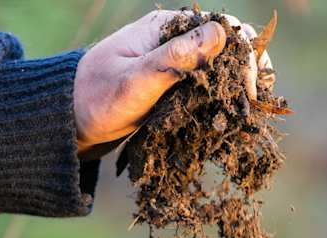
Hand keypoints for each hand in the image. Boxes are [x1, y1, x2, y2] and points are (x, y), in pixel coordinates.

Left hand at [73, 10, 273, 158]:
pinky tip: (234, 121)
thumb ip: (176, 57)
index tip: (247, 90)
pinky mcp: (175, 87)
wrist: (70, 121)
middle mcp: (175, 41)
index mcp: (167, 28)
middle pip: (229, 48)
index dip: (244, 57)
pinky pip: (209, 89)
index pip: (223, 28)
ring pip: (223, 70)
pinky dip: (225, 102)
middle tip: (256, 104)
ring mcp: (177, 65)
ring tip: (251, 115)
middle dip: (249, 72)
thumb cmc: (97, 98)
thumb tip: (221, 33)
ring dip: (240, 89)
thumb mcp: (137, 79)